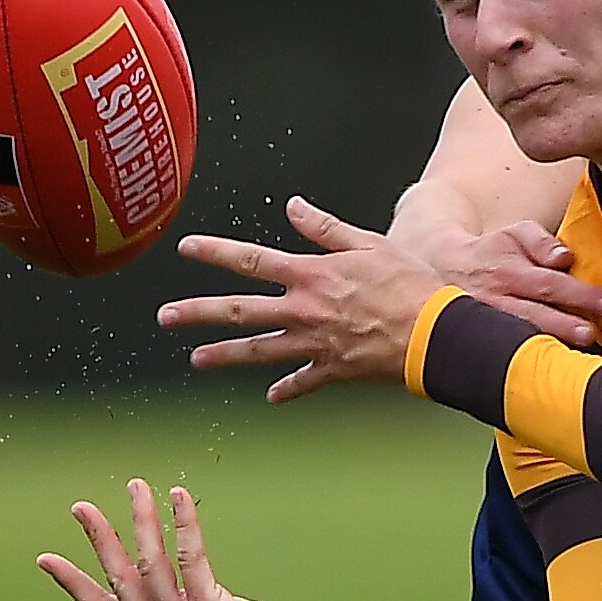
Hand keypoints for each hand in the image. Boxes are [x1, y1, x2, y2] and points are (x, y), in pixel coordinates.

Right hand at [36, 480, 310, 600]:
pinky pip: (190, 556)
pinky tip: (178, 497)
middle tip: (81, 507)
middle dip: (99, 539)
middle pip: (120, 578)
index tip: (45, 559)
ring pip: (151, 562)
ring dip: (141, 519)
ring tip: (135, 488)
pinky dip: (183, 522)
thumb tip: (146, 581)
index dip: (73, 583)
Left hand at [162, 197, 440, 402]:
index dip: (216, 252)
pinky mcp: (334, 370)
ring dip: (225, 354)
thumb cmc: (410, 284)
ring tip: (196, 359)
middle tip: (165, 317)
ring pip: (260, 350)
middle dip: (198, 313)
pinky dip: (287, 389)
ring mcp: (315, 344)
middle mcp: (304, 311)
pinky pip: (303, 382)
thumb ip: (325, 227)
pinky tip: (271, 395)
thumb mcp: (369, 243)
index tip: (185, 249)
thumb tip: (292, 206)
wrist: (436, 334)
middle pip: (240, 310)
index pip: (251, 260)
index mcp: (311, 275)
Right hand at [445, 220, 601, 352]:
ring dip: (549, 348)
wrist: (448, 270)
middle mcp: (496, 301)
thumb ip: (541, 241)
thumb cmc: (493, 253)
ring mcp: (488, 325)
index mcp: (508, 272)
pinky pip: (508, 355)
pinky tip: (553, 370)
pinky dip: (530, 363)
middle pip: (535, 315)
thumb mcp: (515, 234)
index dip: (579, 295)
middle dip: (566, 326)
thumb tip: (564, 257)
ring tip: (575, 358)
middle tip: (592, 333)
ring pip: (519, 340)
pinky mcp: (485, 342)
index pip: (548, 283)